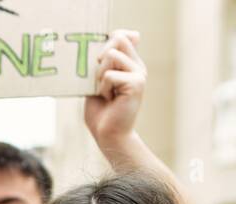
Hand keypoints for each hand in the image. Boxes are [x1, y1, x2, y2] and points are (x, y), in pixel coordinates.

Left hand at [84, 30, 144, 151]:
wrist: (108, 135)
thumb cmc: (101, 113)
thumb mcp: (96, 85)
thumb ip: (100, 66)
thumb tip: (102, 47)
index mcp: (130, 64)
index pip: (123, 36)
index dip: (110, 39)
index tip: (100, 58)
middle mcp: (137, 66)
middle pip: (118, 39)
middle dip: (100, 56)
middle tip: (99, 79)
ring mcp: (139, 74)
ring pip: (111, 55)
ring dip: (99, 76)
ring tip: (105, 92)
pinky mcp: (136, 83)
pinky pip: (109, 75)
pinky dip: (102, 88)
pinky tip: (109, 99)